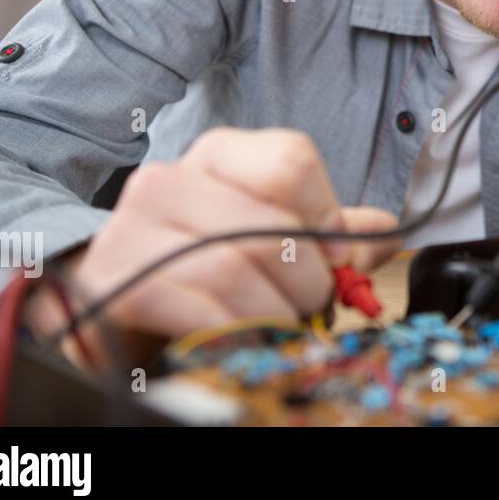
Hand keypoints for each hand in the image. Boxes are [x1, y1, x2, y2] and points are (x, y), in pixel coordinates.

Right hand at [25, 127, 400, 367]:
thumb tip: (386, 230)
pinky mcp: (112, 281)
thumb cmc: (201, 280)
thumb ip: (328, 237)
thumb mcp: (270, 249)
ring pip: (235, 265)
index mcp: (216, 157)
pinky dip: (232, 332)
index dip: (327, 217)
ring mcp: (131, 228)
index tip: (337, 262)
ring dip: (272, 312)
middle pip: (270, 222)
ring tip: (275, 329)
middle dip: (307, 281)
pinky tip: (238, 342)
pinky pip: (195, 304)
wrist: (113, 319)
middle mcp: (167, 179)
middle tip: (309, 311)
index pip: (290, 160)